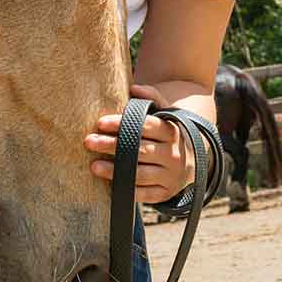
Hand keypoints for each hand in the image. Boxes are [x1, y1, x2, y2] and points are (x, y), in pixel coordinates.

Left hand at [83, 84, 194, 202]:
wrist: (193, 161)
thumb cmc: (169, 134)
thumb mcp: (166, 114)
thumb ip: (152, 98)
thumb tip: (134, 88)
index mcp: (172, 132)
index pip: (145, 126)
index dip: (122, 124)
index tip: (100, 123)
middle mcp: (173, 154)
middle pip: (139, 150)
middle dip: (112, 146)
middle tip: (89, 141)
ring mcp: (170, 175)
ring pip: (139, 174)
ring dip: (115, 170)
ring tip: (94, 165)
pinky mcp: (166, 192)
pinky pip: (145, 194)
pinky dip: (127, 190)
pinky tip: (110, 184)